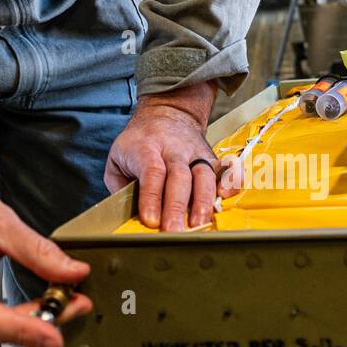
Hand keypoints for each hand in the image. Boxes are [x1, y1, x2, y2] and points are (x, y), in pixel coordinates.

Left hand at [103, 80, 231, 230]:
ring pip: (203, 175)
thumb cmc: (139, 144)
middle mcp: (173, 149)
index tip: (151, 221)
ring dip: (203, 202)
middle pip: (179, 177)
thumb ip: (119, 185)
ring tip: (199, 225)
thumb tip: (129, 212)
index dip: (152, 197)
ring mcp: (195, 152)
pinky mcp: (211, 157)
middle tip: (174, 232)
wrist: (166, 113)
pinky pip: (226, 167)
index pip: (151, 172)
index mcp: (146, 148)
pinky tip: (224, 198)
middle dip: (177, 207)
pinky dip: (230, 181)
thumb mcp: (117, 159)